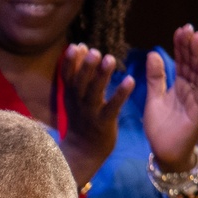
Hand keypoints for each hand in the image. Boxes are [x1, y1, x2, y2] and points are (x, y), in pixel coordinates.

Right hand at [58, 42, 132, 184]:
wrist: (83, 151)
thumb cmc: (82, 118)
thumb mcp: (75, 96)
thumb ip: (78, 72)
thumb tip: (80, 47)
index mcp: (70, 96)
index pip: (67, 77)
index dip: (70, 62)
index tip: (77, 46)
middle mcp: (78, 103)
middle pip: (80, 83)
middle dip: (86, 67)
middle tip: (95, 51)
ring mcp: (91, 114)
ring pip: (94, 93)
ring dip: (102, 76)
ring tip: (110, 59)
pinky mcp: (104, 123)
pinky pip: (113, 107)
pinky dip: (120, 94)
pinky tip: (130, 80)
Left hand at [143, 25, 197, 173]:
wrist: (165, 153)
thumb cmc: (161, 128)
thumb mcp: (154, 98)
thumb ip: (155, 78)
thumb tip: (153, 54)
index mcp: (180, 86)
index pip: (182, 62)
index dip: (181, 47)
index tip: (180, 30)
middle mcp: (191, 90)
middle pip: (192, 64)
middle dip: (190, 47)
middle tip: (189, 28)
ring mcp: (197, 99)